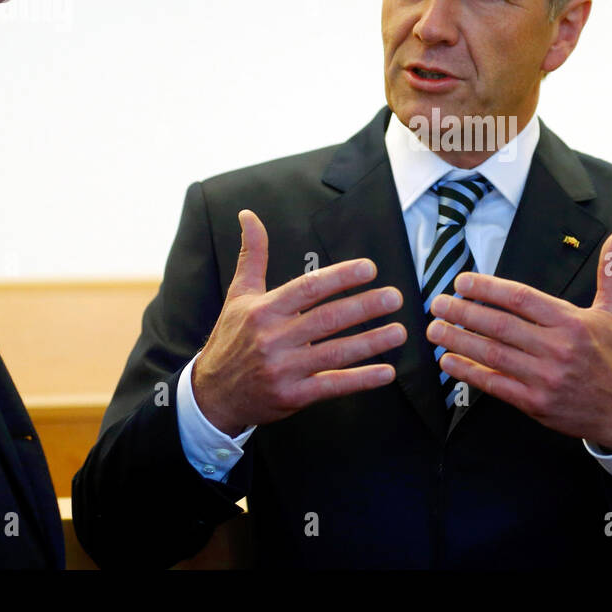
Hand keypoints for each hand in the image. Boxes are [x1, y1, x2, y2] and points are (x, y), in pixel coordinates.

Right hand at [192, 210, 406, 433]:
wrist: (212, 394)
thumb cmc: (231, 339)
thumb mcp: (238, 295)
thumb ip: (252, 255)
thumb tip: (249, 215)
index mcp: (264, 309)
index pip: (308, 288)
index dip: (340, 277)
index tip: (369, 269)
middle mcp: (273, 338)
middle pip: (327, 319)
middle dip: (364, 307)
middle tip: (394, 297)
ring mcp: (283, 369)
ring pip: (335, 353)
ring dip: (371, 342)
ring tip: (399, 331)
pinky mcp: (292, 396)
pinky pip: (332, 386)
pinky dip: (361, 380)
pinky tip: (385, 372)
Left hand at [427, 226, 611, 449]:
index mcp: (571, 322)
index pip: (520, 298)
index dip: (487, 289)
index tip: (462, 282)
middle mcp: (556, 348)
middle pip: (500, 325)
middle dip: (463, 312)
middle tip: (438, 303)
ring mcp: (544, 378)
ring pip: (492, 354)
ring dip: (458, 341)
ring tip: (435, 329)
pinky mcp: (535, 404)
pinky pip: (495, 385)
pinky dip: (468, 373)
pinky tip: (449, 362)